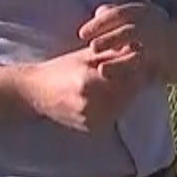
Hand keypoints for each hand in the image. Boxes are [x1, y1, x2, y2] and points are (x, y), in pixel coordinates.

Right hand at [21, 44, 148, 132]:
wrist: (34, 92)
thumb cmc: (61, 68)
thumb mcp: (87, 55)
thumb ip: (114, 53)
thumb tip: (141, 48)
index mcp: (88, 81)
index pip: (127, 75)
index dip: (137, 66)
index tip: (140, 58)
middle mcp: (89, 103)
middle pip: (129, 92)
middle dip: (136, 79)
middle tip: (141, 70)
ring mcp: (90, 119)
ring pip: (124, 105)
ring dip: (129, 93)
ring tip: (127, 80)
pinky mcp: (91, 129)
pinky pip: (114, 116)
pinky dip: (118, 105)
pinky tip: (115, 94)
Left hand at [79, 3, 174, 79]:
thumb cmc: (164, 32)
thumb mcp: (144, 19)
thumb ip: (120, 16)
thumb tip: (99, 11)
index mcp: (147, 12)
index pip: (121, 13)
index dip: (101, 23)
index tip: (81, 34)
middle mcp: (157, 23)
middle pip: (131, 27)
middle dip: (110, 36)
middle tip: (91, 46)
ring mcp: (165, 43)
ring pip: (142, 49)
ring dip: (121, 60)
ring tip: (102, 69)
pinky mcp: (171, 62)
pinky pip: (152, 68)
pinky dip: (137, 76)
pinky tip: (123, 84)